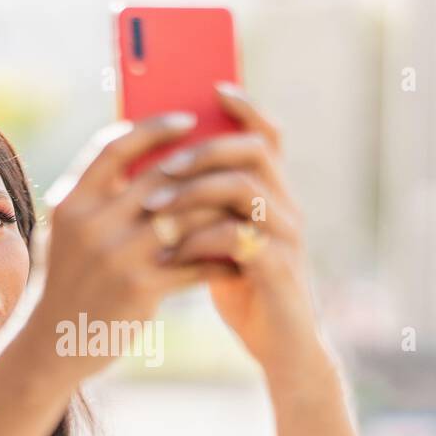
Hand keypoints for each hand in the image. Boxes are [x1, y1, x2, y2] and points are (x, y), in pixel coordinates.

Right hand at [27, 112, 240, 381]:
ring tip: (244, 207)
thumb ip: (100, 196)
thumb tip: (152, 155)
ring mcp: (115, 255)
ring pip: (186, 217)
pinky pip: (194, 262)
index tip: (188, 120)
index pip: (115, 146)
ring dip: (219, 212)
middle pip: (160, 177)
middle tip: (233, 160)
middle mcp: (91, 223)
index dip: (154, 128)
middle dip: (202, 167)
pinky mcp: (140, 288)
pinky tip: (238, 256)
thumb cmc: (72, 282)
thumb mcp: (70, 233)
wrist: (52, 345)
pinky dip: (220, 258)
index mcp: (71, 202)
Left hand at [143, 83, 319, 370]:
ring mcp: (286, 237)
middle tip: (161, 166)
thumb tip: (150, 166)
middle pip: (254, 151)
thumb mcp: (220, 239)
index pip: (266, 135)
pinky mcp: (277, 270)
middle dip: (203, 151)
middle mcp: (286, 207)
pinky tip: (170, 254)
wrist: (280, 346)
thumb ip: (202, 205)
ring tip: (153, 210)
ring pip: (244, 189)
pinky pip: (236, 238)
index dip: (245, 107)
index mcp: (272, 194)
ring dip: (192, 193)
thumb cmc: (242, 288)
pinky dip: (197, 241)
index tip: (212, 88)